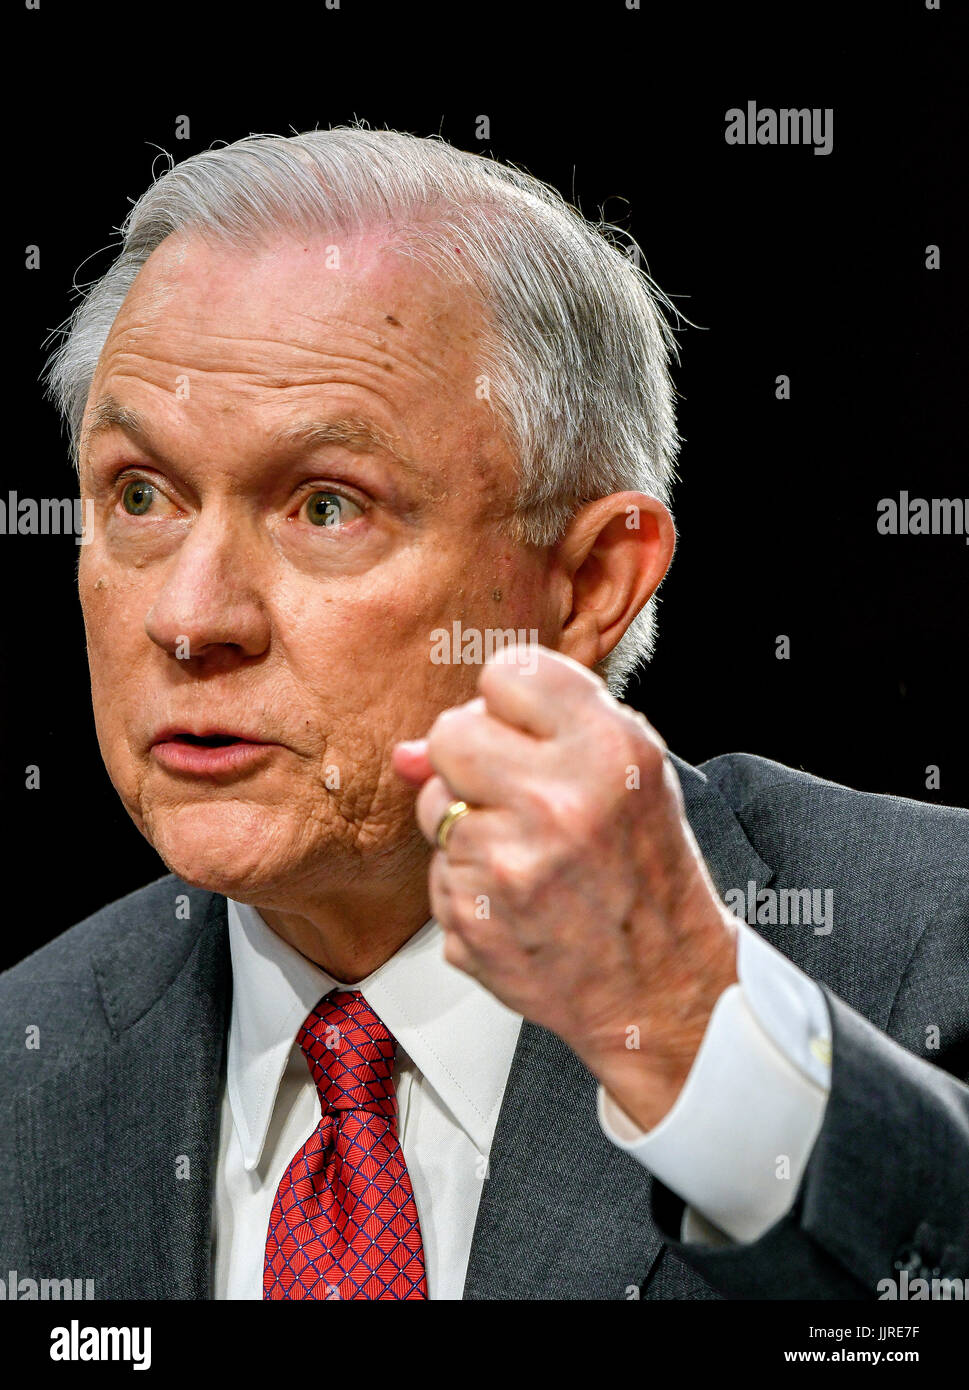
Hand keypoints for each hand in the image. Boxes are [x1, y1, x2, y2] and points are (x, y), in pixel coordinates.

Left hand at [392, 644, 738, 1131]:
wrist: (661, 986)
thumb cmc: (645, 874)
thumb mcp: (623, 780)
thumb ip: (531, 737)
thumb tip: (408, 752)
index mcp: (608, 751)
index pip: (507, 672)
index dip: (509, 707)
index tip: (526, 735)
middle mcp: (558, 801)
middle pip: (450, 733)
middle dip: (470, 761)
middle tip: (513, 796)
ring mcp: (510, 864)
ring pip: (432, 805)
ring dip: (466, 826)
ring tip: (526, 855)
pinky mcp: (473, 918)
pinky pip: (437, 870)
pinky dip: (467, 884)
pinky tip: (517, 900)